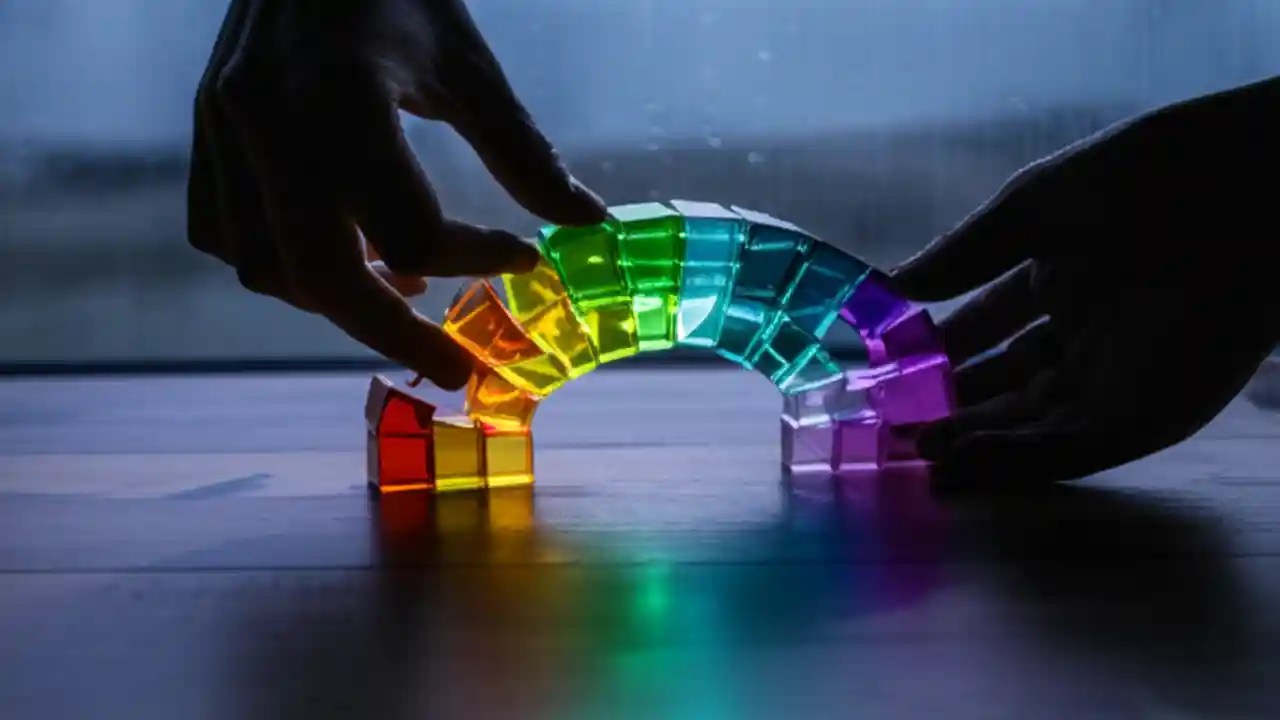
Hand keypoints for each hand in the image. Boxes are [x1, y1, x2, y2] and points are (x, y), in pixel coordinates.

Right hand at [187, 0, 604, 388]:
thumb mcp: (468, 65)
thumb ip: (523, 151)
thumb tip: (587, 224)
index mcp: (340, 101)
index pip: (409, 230)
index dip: (475, 256)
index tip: (521, 254)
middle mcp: (267, 124)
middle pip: (322, 277)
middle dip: (395, 336)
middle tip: (454, 368)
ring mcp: (222, 132)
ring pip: (267, 267)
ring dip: (338, 300)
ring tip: (404, 297)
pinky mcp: (204, 133)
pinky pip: (225, 235)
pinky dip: (282, 265)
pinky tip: (338, 254)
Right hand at [892, 77, 1279, 485]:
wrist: (1238, 192)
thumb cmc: (1137, 182)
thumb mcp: (1027, 212)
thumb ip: (959, 257)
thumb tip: (887, 287)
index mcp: (1060, 281)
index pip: (983, 332)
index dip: (933, 354)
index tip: (882, 371)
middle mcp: (1086, 336)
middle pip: (1002, 387)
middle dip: (946, 409)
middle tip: (889, 428)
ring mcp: (1116, 379)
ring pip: (1031, 426)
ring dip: (973, 444)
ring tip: (912, 456)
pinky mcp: (1148, 416)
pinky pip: (1071, 450)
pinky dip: (1016, 460)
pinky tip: (961, 462)